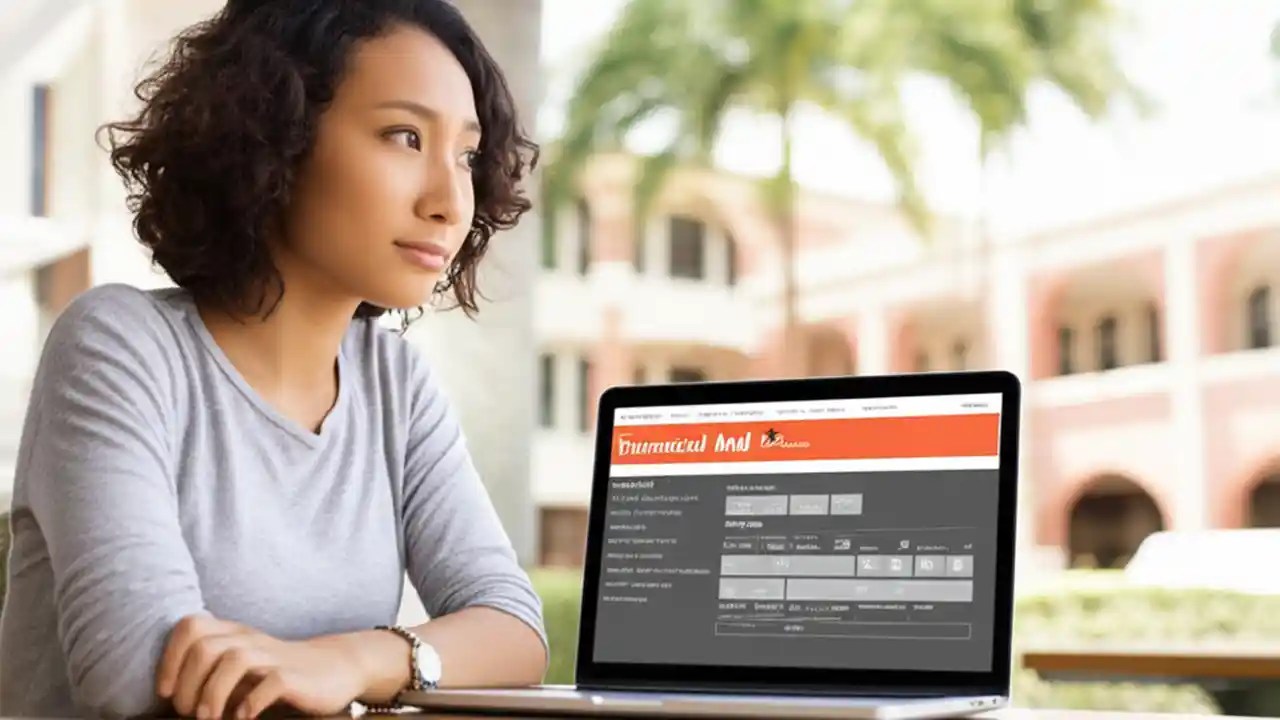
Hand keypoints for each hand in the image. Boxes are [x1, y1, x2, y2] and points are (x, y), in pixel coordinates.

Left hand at [157, 614, 367, 718]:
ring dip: (213, 693)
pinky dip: (251, 702)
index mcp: (233, 634)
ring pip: (234, 659)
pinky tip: (244, 717)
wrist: (336, 667)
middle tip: (190, 713)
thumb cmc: (278, 672)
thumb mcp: (242, 666)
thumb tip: (172, 698)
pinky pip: (271, 682)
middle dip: (188, 684)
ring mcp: (274, 656)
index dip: (169, 658)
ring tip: (210, 718)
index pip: (190, 627)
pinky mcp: (296, 676)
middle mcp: (250, 640)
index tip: (166, 691)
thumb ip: (211, 672)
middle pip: (205, 647)